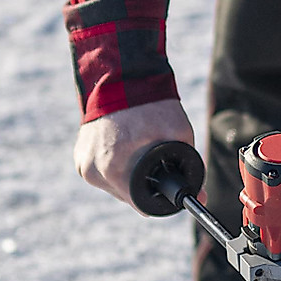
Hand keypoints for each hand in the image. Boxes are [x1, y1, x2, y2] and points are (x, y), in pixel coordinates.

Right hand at [73, 98, 195, 209]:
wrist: (119, 76)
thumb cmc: (151, 105)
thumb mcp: (179, 134)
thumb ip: (191, 169)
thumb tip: (201, 198)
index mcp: (114, 171)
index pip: (142, 204)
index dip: (159, 196)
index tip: (169, 182)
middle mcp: (94, 172)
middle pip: (128, 196)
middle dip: (145, 183)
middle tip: (155, 158)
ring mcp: (84, 164)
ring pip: (116, 185)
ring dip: (130, 175)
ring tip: (138, 148)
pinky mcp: (79, 157)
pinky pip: (103, 172)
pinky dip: (116, 165)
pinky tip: (124, 146)